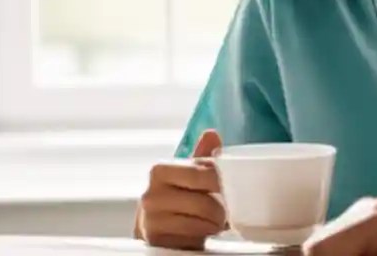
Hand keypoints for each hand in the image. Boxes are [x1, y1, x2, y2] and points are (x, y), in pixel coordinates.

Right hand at [134, 129, 226, 250]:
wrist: (158, 228)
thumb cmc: (178, 196)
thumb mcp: (189, 174)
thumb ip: (201, 155)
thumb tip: (211, 134)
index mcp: (159, 171)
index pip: (203, 173)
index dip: (220, 182)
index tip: (225, 187)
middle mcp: (151, 195)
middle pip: (205, 202)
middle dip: (221, 207)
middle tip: (224, 208)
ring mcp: (151, 220)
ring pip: (202, 221)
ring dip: (215, 223)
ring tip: (213, 220)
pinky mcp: (157, 242)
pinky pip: (194, 238)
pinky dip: (203, 236)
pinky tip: (201, 231)